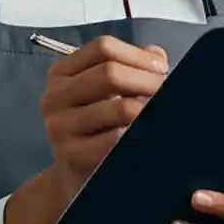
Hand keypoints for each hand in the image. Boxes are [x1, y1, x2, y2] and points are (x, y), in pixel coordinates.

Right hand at [38, 35, 168, 196]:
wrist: (74, 177)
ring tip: (161, 113)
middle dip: (148, 80)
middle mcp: (55, 97)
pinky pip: (117, 139)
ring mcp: (60, 127)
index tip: (160, 69)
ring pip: (120, 107)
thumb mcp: (108, 90)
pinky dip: (139, 134)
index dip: (138, 55)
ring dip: (149, 109)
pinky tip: (148, 135)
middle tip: (168, 91)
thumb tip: (157, 58)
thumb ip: (132, 66)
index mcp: (61, 73)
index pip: (103, 47)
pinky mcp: (73, 156)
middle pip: (110, 73)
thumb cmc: (98, 126)